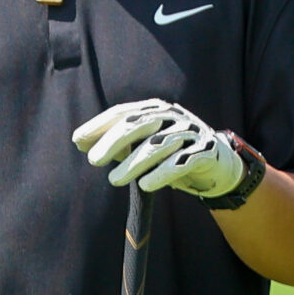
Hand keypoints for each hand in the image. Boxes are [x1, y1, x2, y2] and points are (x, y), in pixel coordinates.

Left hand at [72, 99, 246, 196]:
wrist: (216, 161)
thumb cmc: (170, 151)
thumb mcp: (143, 143)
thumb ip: (116, 142)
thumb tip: (80, 143)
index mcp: (153, 108)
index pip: (121, 113)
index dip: (98, 126)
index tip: (77, 140)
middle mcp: (171, 115)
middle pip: (137, 125)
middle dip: (112, 142)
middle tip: (93, 161)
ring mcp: (190, 131)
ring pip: (156, 146)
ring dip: (132, 164)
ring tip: (114, 180)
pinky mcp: (205, 151)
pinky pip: (180, 163)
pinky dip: (161, 174)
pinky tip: (145, 185)